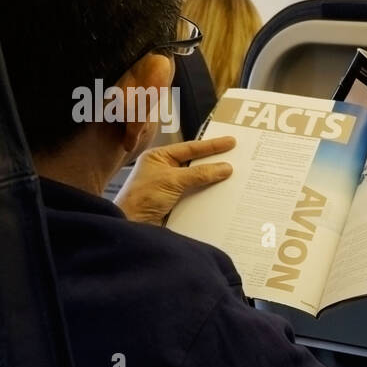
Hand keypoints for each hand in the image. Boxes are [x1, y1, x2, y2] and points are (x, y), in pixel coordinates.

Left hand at [114, 136, 235, 225]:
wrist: (131, 224)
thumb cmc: (142, 198)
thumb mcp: (173, 180)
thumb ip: (200, 174)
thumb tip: (224, 168)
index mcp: (158, 157)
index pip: (190, 148)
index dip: (211, 145)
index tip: (230, 142)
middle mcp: (163, 169)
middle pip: (194, 163)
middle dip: (214, 161)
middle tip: (235, 155)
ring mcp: (169, 186)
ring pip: (196, 179)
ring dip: (212, 179)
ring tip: (232, 175)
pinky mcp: (173, 202)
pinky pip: (194, 194)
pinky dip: (206, 193)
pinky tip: (219, 193)